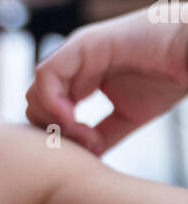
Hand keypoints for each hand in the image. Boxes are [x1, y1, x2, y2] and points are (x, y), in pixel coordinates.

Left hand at [25, 7, 187, 154]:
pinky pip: (46, 75)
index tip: (92, 147)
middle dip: (54, 131)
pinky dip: (52, 102)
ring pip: (35, 91)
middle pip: (36, 103)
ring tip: (86, 134)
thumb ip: (103, 134)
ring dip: (53, 120)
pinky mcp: (81, 45)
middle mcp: (73, 65)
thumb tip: (86, 159)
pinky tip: (73, 118)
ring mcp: (74, 53)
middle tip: (87, 143)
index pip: (48, 111)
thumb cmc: (168, 77)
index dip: (62, 135)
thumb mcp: (128, 115)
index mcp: (82, 79)